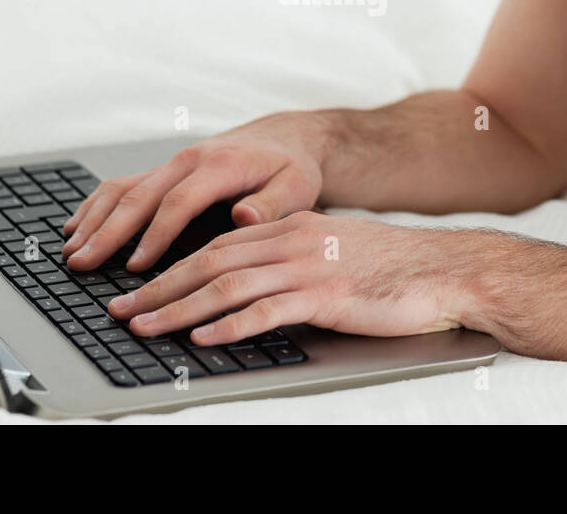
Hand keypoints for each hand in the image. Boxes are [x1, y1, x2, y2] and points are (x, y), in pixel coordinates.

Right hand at [61, 112, 333, 271]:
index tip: (137, 266)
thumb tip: (245, 216)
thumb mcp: (297, 185)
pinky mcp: (165, 172)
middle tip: (83, 262)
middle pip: (139, 195)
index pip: (179, 201)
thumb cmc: (291, 167)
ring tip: (72, 251)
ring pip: (123, 188)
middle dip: (108, 231)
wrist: (284, 140)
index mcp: (219, 166)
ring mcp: (172, 165)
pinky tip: (78, 227)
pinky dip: (96, 206)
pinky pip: (123, 186)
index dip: (156, 234)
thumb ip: (273, 204)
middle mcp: (188, 161)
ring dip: (94, 219)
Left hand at [106, 211, 471, 345]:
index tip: (139, 286)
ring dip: (178, 308)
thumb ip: (291, 259)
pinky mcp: (325, 296)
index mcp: (290, 228)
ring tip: (143, 326)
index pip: (216, 245)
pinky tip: (202, 338)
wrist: (445, 269)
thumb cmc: (392, 268)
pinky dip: (228, 325)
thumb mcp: (332, 251)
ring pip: (227, 285)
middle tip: (120, 309)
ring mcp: (307, 267)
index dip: (172, 266)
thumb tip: (251, 284)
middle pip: (209, 261)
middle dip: (159, 287)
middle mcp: (292, 241)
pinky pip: (266, 311)